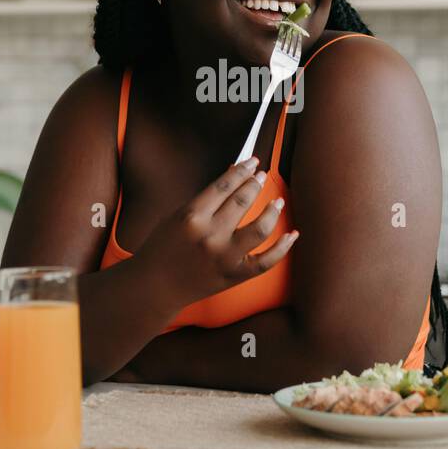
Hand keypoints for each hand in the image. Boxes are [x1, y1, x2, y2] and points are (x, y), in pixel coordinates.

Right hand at [132, 156, 298, 308]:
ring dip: (273, 211)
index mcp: (192, 216)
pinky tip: (292, 234)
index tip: (252, 162)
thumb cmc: (162, 248)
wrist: (156, 286)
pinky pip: (267, 261)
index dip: (242, 170)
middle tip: (262, 176)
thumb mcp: (177, 216)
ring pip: (261, 228)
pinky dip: (283, 247)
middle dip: (256, 184)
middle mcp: (210, 235)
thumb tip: (234, 177)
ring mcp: (225, 257)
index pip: (224, 185)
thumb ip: (205, 200)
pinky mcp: (235, 275)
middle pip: (243, 201)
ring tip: (277, 202)